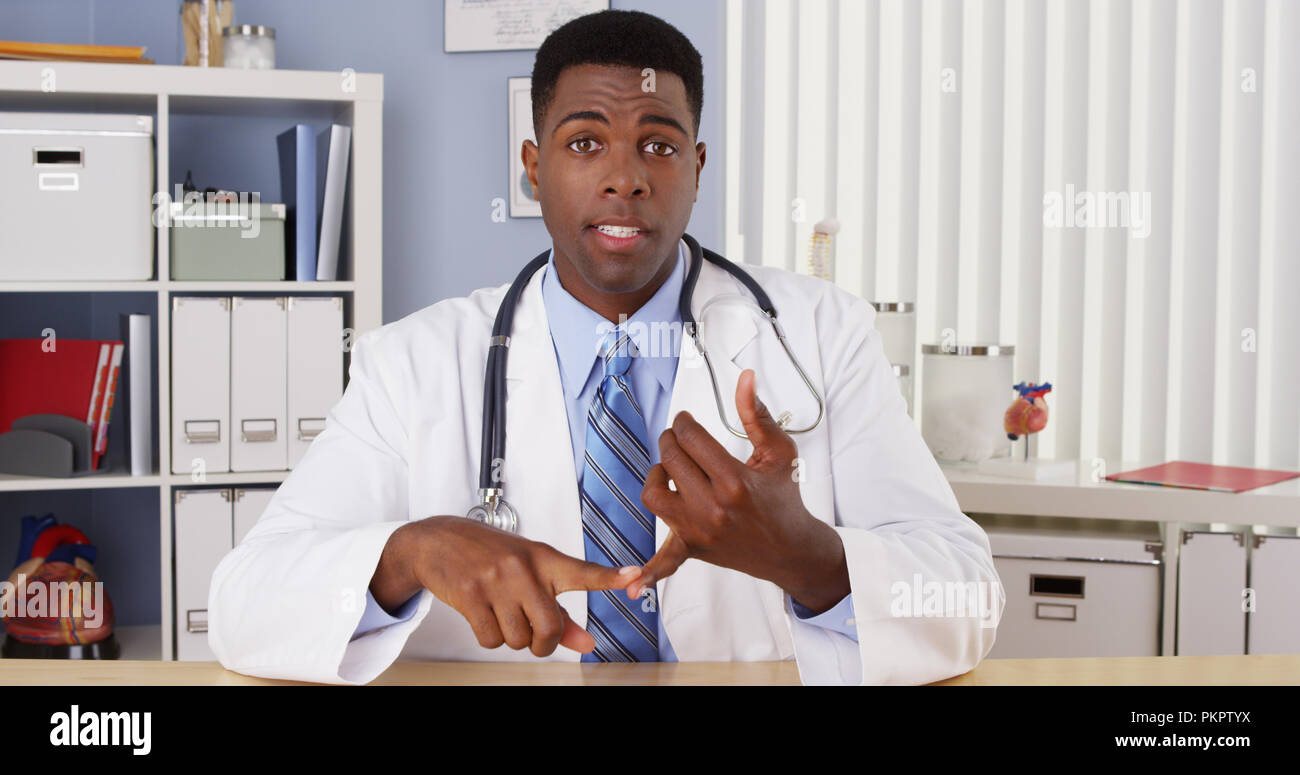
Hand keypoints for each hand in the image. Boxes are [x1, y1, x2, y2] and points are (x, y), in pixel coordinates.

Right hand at [371, 516, 639, 656]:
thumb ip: (560, 610)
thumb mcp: (528, 573)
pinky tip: (484, 615)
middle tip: (536, 635)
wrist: (438, 541)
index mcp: (543, 558)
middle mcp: (523, 568)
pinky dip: (490, 637)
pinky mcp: (470, 596)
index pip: (582, 571)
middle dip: (544, 643)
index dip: (610, 577)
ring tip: (503, 614)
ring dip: (513, 639)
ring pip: (519, 639)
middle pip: (550, 627)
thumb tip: (587, 644)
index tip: (635, 575)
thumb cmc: (490, 555)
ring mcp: (495, 581)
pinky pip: (491, 639)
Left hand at [636, 370, 848, 612]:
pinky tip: (631, 585)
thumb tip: (744, 378)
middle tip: (679, 437)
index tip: (686, 420)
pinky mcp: (692, 549)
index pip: (690, 437)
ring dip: (657, 474)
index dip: (683, 422)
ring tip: (670, 469)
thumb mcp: (779, 452)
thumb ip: (757, 414)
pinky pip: (664, 562)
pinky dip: (649, 573)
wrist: (791, 549)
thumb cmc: (785, 498)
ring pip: (653, 492)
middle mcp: (712, 506)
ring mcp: (699, 531)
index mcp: (734, 480)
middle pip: (670, 458)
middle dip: (671, 440)